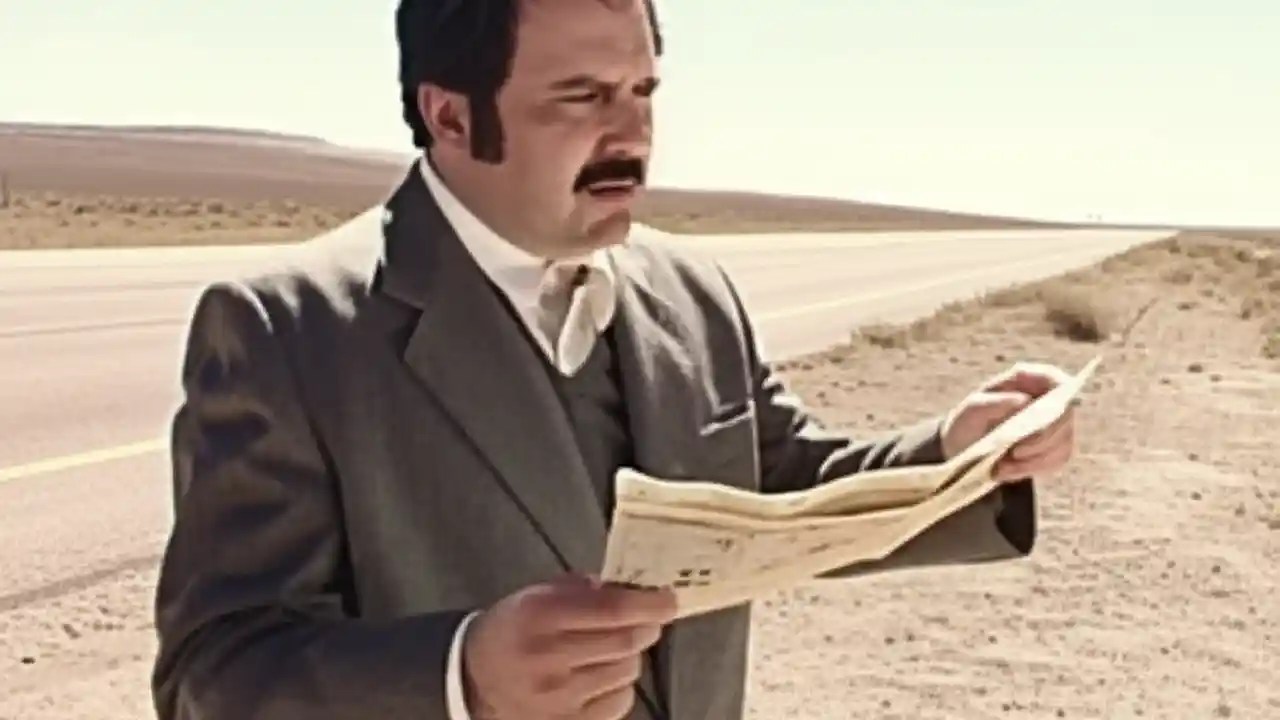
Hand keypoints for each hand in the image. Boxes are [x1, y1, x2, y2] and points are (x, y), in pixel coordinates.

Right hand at [462, 575, 677, 719]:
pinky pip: (619, 702)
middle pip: (626, 642)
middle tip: (649, 618)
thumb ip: (582, 589)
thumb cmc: (512, 630)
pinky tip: (601, 677)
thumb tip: (632, 589)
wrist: (472, 682)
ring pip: (627, 671)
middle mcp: (550, 658)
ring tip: (613, 648)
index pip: (612, 610)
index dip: (649, 604)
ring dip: (631, 655)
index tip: (668, 598)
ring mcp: (559, 697)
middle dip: (647, 627)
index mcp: (541, 616)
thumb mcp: (536, 595)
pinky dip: (621, 685)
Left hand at [940, 361, 1077, 481]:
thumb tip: (1024, 400)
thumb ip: (994, 402)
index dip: (1057, 401)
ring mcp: (1057, 423)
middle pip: (1065, 417)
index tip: (1037, 422)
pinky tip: (1008, 470)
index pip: (1059, 382)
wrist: (966, 449)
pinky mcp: (1057, 447)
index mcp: (1029, 379)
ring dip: (1033, 459)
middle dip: (1040, 440)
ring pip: (1063, 442)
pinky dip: (1032, 468)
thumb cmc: (969, 422)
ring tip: (1002, 466)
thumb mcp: (972, 410)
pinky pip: (1057, 460)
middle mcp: (1049, 397)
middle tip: (1014, 453)